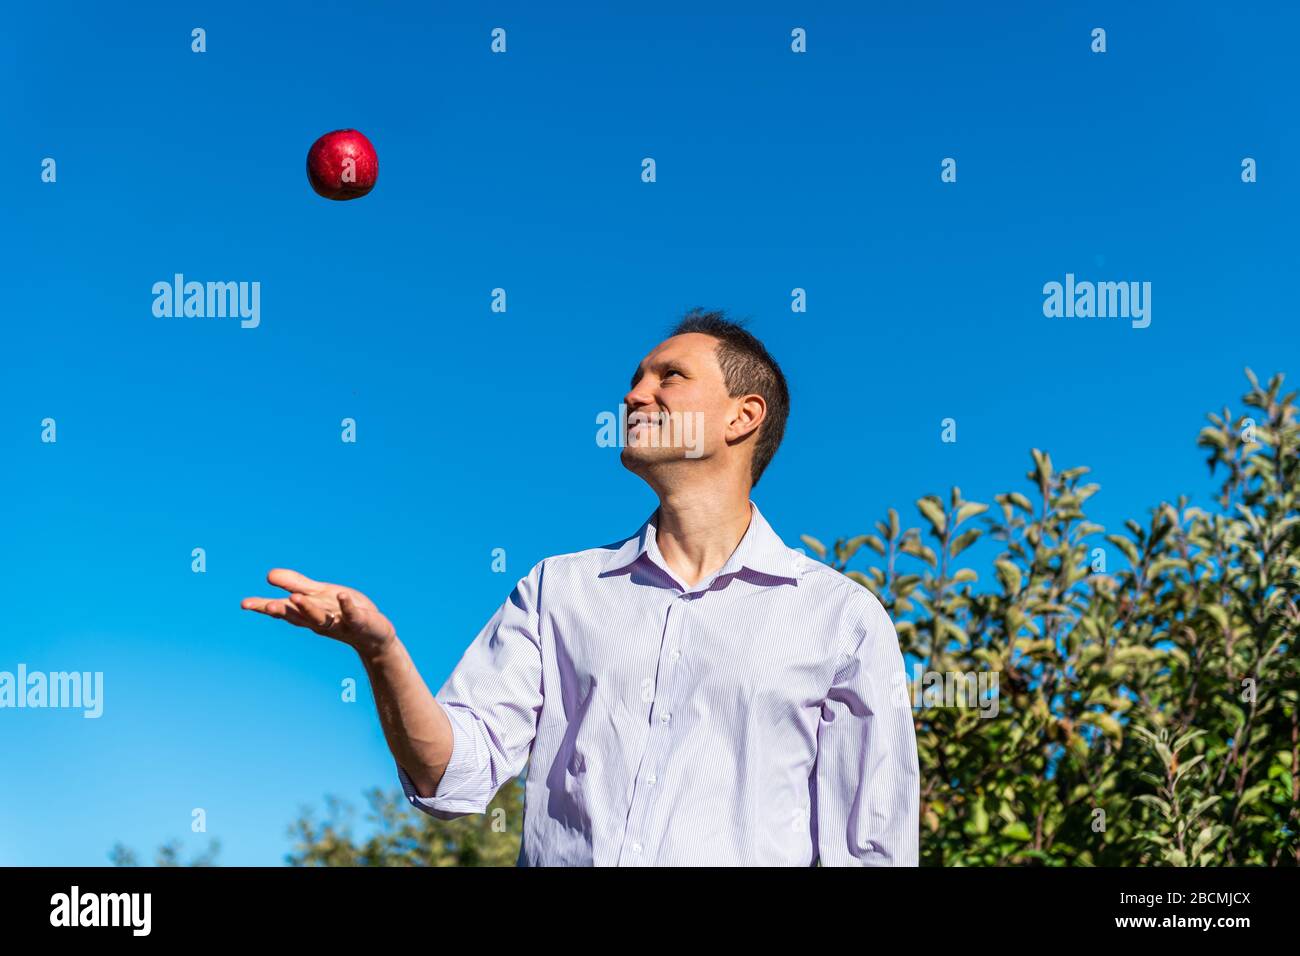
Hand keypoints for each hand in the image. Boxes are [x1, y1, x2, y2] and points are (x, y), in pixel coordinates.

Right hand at [241, 568, 396, 657]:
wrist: (373, 636)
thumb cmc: (342, 614)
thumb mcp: (319, 595)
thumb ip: (296, 585)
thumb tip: (268, 574)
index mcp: (307, 614)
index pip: (284, 610)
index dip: (265, 607)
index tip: (244, 604)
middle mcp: (320, 621)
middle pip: (299, 616)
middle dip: (283, 611)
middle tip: (267, 605)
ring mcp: (339, 623)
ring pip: (321, 618)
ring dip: (309, 609)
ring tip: (296, 597)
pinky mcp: (359, 622)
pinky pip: (352, 614)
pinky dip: (347, 606)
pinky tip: (342, 597)